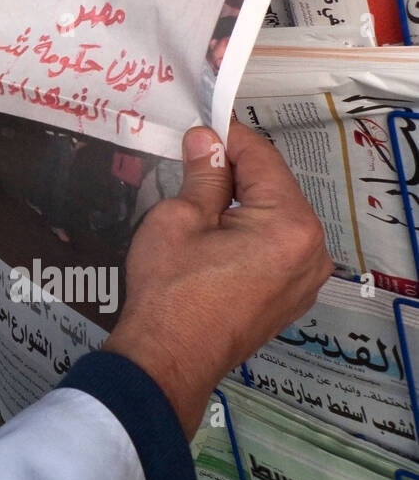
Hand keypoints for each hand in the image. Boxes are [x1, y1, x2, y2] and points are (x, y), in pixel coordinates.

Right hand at [103, 123, 331, 433]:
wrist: (167, 358)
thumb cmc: (170, 288)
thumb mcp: (179, 218)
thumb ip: (203, 175)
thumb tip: (206, 141)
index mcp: (290, 224)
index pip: (261, 159)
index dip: (228, 135)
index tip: (202, 121)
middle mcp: (311, 250)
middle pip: (272, 188)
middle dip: (234, 170)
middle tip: (193, 155)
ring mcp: (304, 279)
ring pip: (273, 219)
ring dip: (240, 202)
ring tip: (197, 192)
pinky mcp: (289, 298)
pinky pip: (272, 249)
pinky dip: (246, 232)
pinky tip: (212, 230)